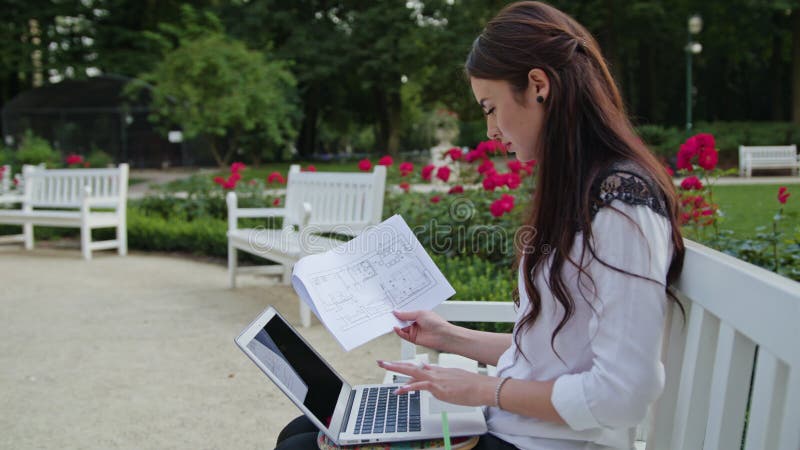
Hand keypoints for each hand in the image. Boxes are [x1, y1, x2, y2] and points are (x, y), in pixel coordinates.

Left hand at [376, 361, 494, 406]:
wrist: (481, 386)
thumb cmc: (471, 385)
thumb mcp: (454, 379)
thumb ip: (443, 379)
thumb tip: (435, 383)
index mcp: (439, 371)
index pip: (419, 369)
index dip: (406, 368)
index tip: (397, 366)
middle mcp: (435, 373)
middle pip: (411, 367)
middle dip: (395, 365)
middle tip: (383, 362)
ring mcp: (436, 379)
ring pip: (412, 373)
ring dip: (397, 370)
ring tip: (385, 367)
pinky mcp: (438, 388)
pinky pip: (421, 386)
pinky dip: (410, 387)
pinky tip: (401, 389)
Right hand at [392, 310, 453, 351]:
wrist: (443, 335)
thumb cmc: (435, 322)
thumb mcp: (419, 314)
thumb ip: (406, 314)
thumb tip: (396, 312)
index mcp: (419, 314)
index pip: (406, 312)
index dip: (399, 310)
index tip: (391, 307)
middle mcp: (416, 322)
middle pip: (403, 320)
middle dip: (396, 317)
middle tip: (387, 314)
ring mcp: (414, 330)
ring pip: (402, 327)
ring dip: (396, 324)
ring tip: (389, 320)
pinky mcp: (413, 338)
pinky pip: (403, 335)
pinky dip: (399, 332)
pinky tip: (396, 328)